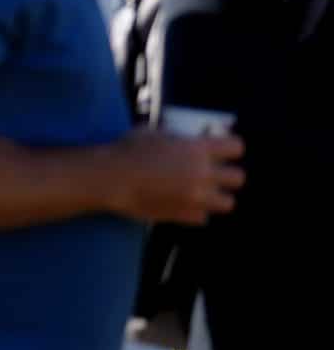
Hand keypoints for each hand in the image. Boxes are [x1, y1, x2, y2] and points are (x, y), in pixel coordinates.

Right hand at [109, 129, 245, 224]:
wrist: (111, 179)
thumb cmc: (128, 150)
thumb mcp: (153, 132)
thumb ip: (174, 137)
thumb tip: (181, 138)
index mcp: (199, 149)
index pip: (236, 147)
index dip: (230, 147)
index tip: (221, 149)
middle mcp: (204, 174)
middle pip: (238, 178)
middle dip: (227, 174)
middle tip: (212, 172)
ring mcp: (197, 198)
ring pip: (228, 202)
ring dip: (217, 196)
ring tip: (201, 192)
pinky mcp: (185, 216)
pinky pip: (204, 217)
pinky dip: (196, 211)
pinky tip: (183, 204)